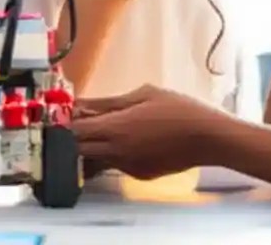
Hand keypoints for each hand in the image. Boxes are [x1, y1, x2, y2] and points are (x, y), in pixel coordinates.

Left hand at [72, 84, 221, 179]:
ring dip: (92, 146)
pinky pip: (116, 164)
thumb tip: (82, 103)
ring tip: (100, 130)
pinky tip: (126, 140)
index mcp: (115, 129)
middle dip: (72, 138)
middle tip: (75, 123)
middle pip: (78, 150)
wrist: (209, 138)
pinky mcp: (139, 175)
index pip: (74, 132)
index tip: (61, 115)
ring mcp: (128, 167)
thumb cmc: (178, 110)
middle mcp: (117, 152)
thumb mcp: (142, 95)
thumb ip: (109, 102)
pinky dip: (112, 153)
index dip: (63, 124)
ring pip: (96, 159)